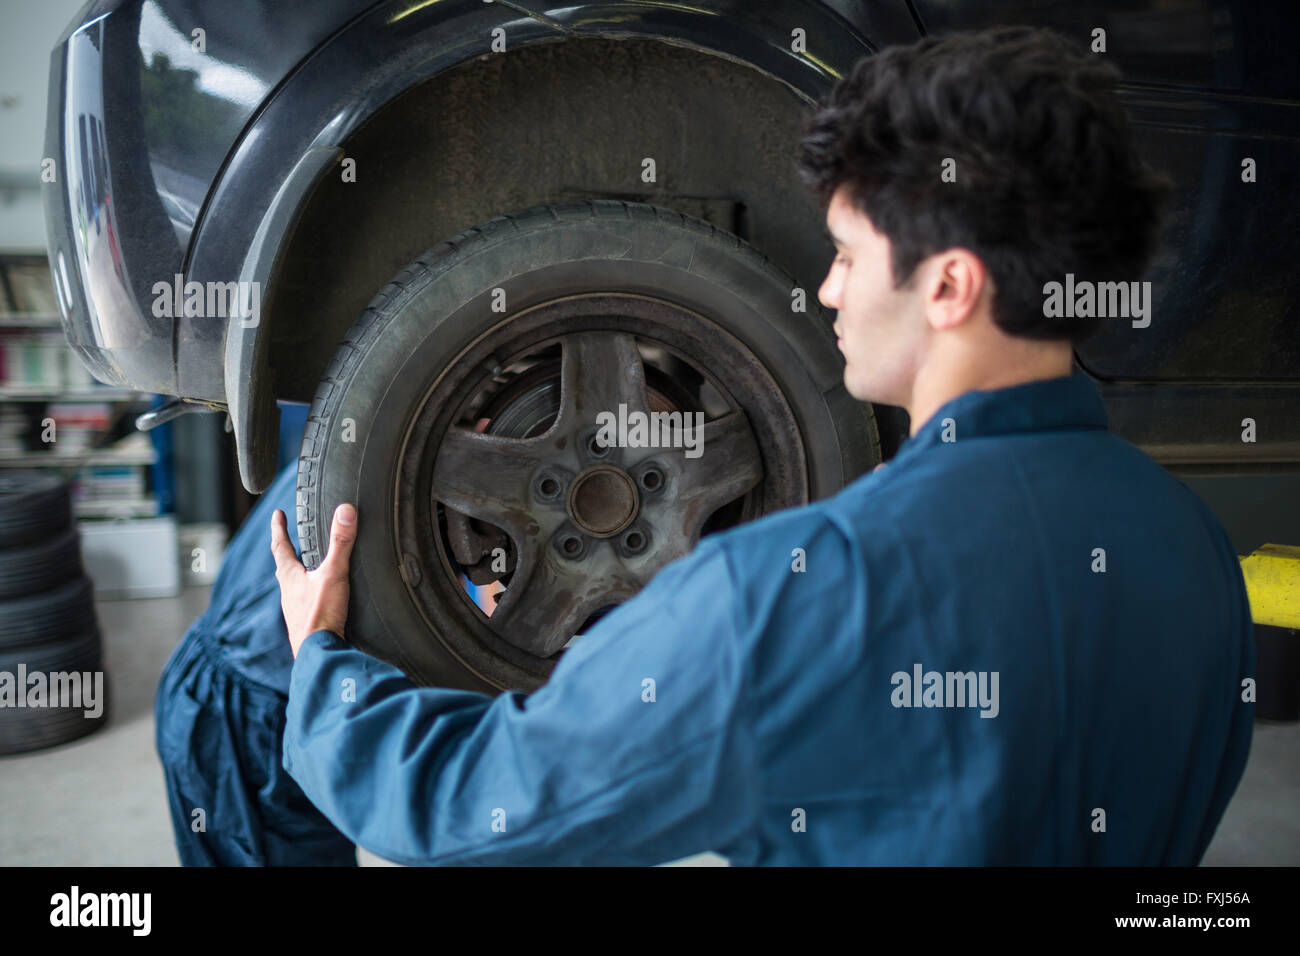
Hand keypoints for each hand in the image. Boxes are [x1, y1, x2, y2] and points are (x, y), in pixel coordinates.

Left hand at [270, 503, 357, 656]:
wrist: (318, 653)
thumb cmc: (319, 616)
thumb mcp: (333, 574)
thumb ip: (340, 543)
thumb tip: (345, 512)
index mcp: (290, 576)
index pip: (280, 545)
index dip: (279, 528)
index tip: (277, 514)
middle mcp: (288, 591)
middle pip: (284, 565)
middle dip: (287, 549)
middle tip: (289, 538)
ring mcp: (295, 608)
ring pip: (294, 584)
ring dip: (299, 572)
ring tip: (308, 566)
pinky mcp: (306, 621)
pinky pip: (305, 600)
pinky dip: (310, 592)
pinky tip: (322, 597)